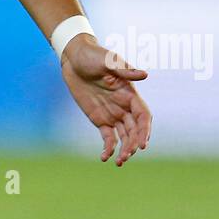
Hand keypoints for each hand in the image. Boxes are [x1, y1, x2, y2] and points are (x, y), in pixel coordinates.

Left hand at [60, 34, 151, 166]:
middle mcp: (124, 106)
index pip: (143, 116)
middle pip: (135, 130)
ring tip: (119, 162)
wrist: (73, 58)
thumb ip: (125, 70)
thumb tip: (144, 75)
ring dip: (124, 150)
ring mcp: (113, 114)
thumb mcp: (108, 61)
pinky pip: (108, 137)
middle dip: (133, 144)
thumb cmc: (94, 55)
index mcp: (130, 94)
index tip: (141, 145)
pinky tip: (105, 157)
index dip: (144, 131)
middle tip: (126, 156)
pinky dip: (109, 148)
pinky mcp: (100, 119)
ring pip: (124, 136)